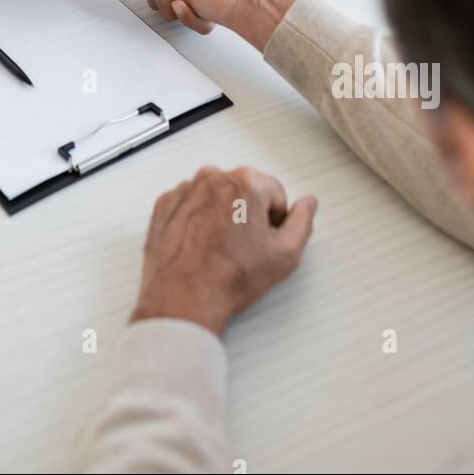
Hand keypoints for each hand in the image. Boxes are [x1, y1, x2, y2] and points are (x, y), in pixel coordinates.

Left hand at [131, 165, 317, 336]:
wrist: (184, 296)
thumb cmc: (229, 277)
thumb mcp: (285, 255)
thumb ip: (302, 222)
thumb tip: (308, 204)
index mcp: (246, 183)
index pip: (274, 193)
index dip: (275, 220)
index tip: (265, 239)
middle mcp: (214, 178)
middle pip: (243, 189)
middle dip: (248, 213)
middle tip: (244, 247)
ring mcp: (186, 189)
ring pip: (216, 195)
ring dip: (221, 213)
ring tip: (220, 248)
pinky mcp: (165, 204)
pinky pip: (189, 204)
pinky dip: (196, 218)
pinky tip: (200, 244)